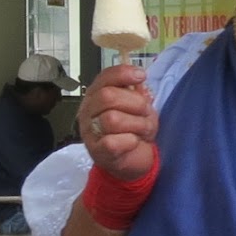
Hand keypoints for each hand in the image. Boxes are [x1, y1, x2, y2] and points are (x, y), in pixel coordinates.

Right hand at [77, 65, 157, 180]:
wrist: (132, 162)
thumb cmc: (133, 131)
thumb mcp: (138, 107)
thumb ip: (136, 92)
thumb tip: (139, 80)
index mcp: (96, 94)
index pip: (105, 77)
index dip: (123, 73)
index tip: (141, 76)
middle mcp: (88, 110)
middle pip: (108, 96)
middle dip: (135, 104)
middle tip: (146, 113)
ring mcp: (90, 131)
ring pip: (112, 119)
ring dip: (136, 124)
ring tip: (144, 131)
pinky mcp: (97, 152)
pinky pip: (113, 142)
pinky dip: (129, 141)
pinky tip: (134, 142)